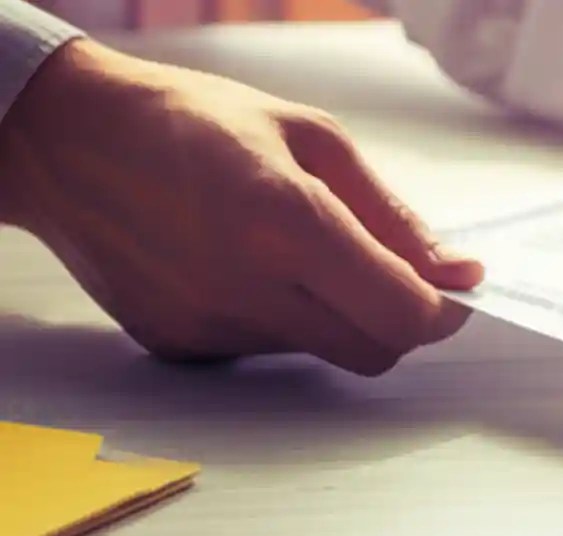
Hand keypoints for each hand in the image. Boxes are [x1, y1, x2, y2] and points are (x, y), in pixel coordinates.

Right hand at [0, 40, 483, 375]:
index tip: (454, 292)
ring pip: (322, 352)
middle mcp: (247, 287)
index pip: (402, 314)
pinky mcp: (181, 347)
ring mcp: (210, 326)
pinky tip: (244, 266)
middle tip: (393, 276)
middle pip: (374, 351)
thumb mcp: (311, 136)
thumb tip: (457, 270)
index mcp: (285, 221)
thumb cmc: (193, 121)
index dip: (444, 311)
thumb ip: (392, 214)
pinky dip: (282, 318)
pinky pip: (268, 350)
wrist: (68, 142)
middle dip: (401, 321)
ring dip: (337, 314)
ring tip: (292, 250)